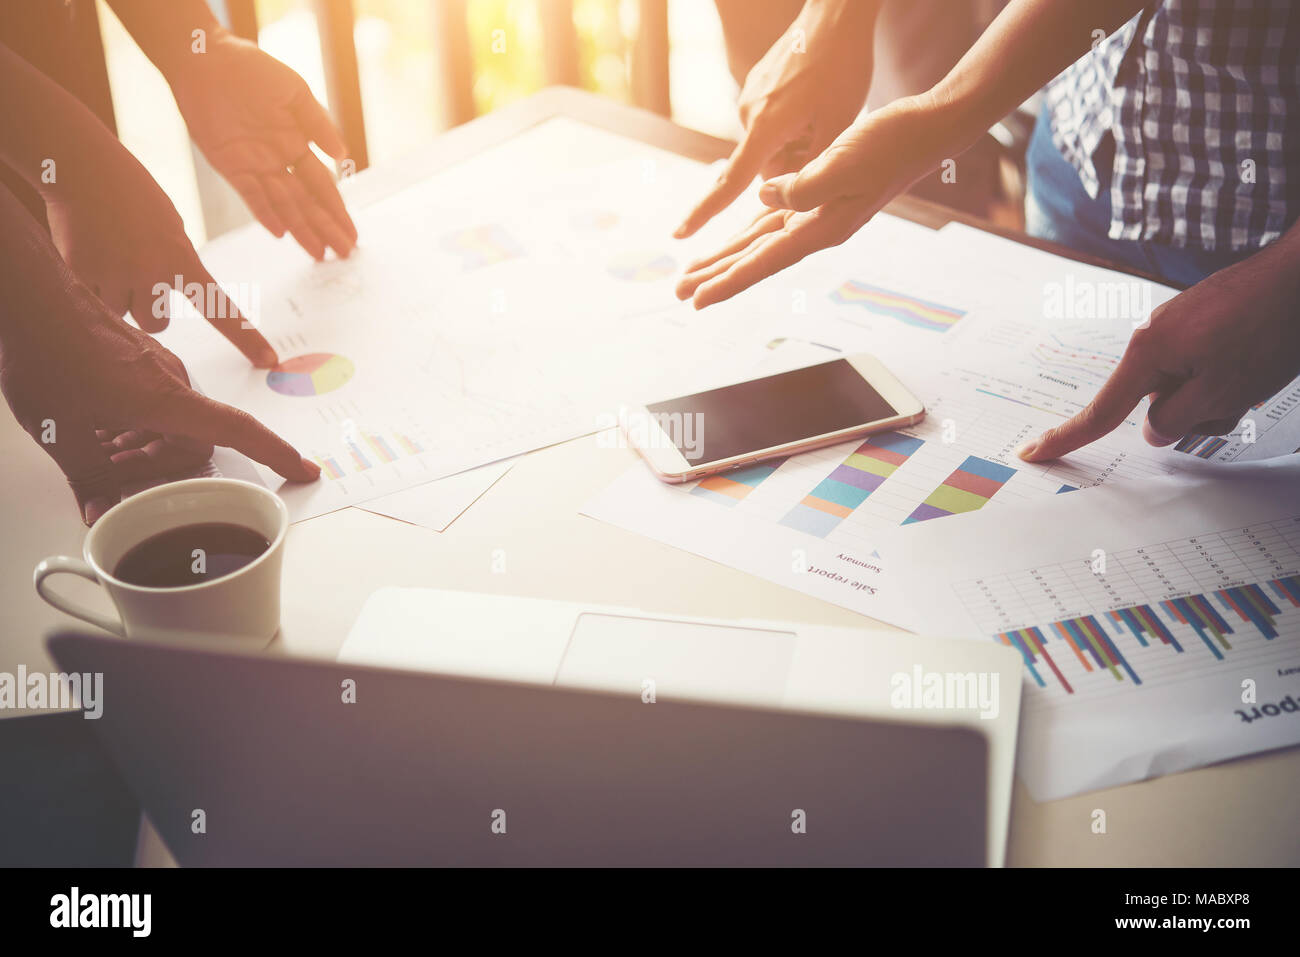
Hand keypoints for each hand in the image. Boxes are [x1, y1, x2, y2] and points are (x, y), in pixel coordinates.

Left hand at [0, 301, 318, 524]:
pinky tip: (94, 418)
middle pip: (195, 436)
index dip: (275, 453)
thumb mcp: (60, 432)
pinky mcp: (139, 353)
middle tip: (119, 470)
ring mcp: (157, 363)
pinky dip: (134, 417)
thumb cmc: (46, 353)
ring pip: (171, 417)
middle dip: (163, 462)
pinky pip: (155, 396)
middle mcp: (172, 379)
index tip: (304, 469)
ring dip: (144, 439)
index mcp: (165, 400)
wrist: (28, 292)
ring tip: (97, 443)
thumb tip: (100, 515)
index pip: (236, 431)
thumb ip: (87, 479)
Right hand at [43, 125, 277, 366]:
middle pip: (156, 324)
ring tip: (110, 257)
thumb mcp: (170, 228)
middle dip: (148, 308)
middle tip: (136, 275)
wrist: (84, 168)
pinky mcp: (79, 274)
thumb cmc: (132, 196)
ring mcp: (114, 276)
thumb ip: (174, 264)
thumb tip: (165, 298)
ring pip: (121, 314)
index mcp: (181, 260)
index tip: (268, 360)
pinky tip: (88, 251)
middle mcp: (151, 273)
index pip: (219, 309)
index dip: (245, 337)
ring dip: (117, 296)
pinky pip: (89, 299)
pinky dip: (89, 283)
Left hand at [169, 31, 356, 259]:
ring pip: (283, 205)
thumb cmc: (252, 69)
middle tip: (344, 254)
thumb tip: (342, 156)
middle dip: (326, 229)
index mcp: (296, 144)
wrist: (206, 59)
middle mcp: (277, 161)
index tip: (352, 233)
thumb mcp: (296, 92)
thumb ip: (319, 124)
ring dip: (302, 230)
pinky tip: (283, 233)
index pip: (322, 186)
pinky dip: (266, 214)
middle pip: (306, 203)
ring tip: (320, 254)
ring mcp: (254, 166)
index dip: (337, 210)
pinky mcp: (229, 166)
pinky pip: (251, 196)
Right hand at [674, 0, 877, 238]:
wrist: (835, 14)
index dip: (705, 212)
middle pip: (765, 165)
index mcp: (766, 128)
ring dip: (796, 142)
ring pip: (770, 143)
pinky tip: (814, 97)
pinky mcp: (757, 87)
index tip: (679, 233)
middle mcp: (748, 114)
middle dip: (793, 164)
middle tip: (826, 136)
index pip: (730, 181)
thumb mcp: (839, 124)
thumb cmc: (842, 67)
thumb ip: (813, 166)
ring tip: (824, 110)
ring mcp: (750, 98)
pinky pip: (770, 121)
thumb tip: (788, 196)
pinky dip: (791, 123)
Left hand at [677, 95, 953, 307]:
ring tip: (693, 272)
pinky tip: (732, 241)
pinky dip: (749, 232)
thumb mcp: (842, 163)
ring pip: (758, 242)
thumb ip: (802, 187)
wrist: (923, 132)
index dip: (727, 281)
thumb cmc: (888, 145)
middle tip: (680, 292)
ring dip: (726, 256)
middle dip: (716, 274)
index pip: (762, 262)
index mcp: (821, 228)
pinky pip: (773, 221)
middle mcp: (816, 229)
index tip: (697, 300)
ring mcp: (818, 215)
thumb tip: (765, 197)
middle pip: (754, 259)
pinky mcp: (818, 197)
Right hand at [1017, 246, 1299, 460]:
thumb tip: (1154, 429)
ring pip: (1183, 383)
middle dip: (1190, 412)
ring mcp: (1178, 322)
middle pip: (1154, 400)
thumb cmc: (1268, 328)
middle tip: (1235, 400)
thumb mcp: (1221, 395)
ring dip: (1214, 393)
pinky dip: (1223, 373)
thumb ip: (1176, 421)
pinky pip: (1199, 361)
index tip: (1032, 453)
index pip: (1100, 411)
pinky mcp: (1201, 317)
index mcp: (1148, 352)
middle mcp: (1153, 334)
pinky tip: (1255, 356)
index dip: (1066, 439)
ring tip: (1254, 372)